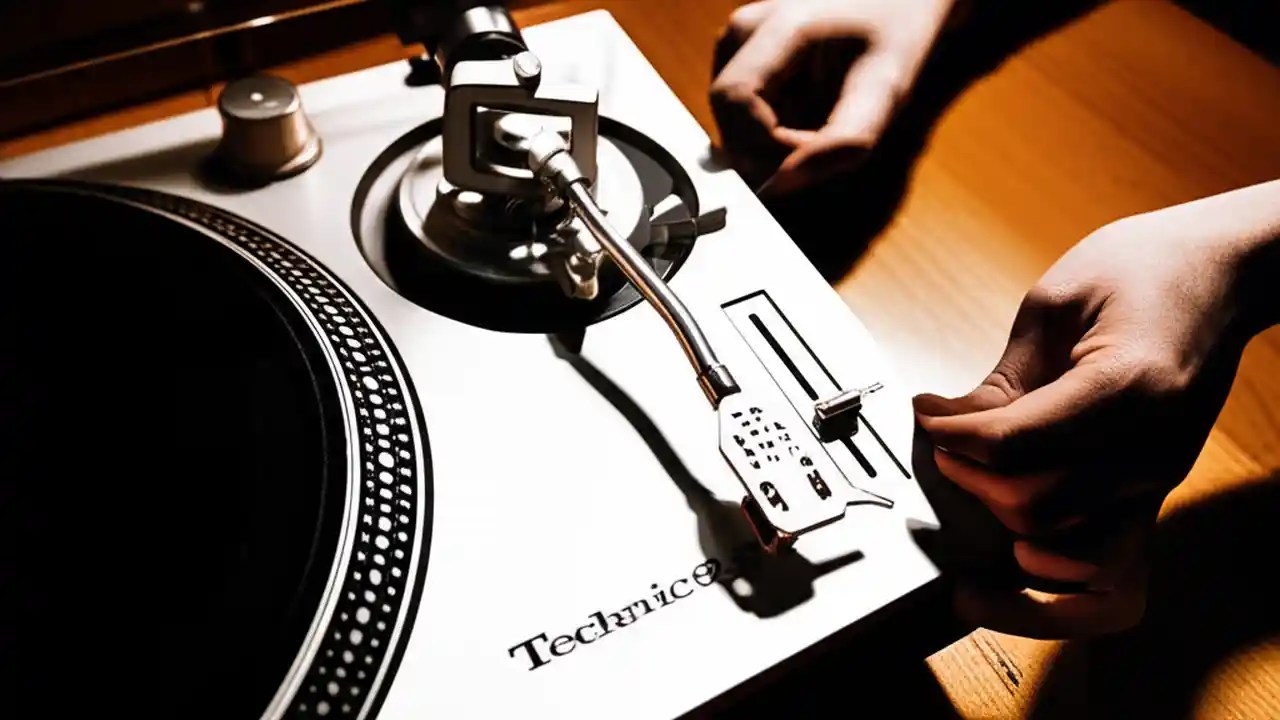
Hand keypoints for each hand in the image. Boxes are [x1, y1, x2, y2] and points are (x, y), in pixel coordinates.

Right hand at [710, 0, 958, 196]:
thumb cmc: (896, 37)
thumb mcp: (884, 90)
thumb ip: (839, 143)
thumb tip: (776, 188)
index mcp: (779, 25)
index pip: (734, 102)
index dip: (763, 148)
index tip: (811, 159)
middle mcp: (743, 29)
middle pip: (730, 118)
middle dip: (770, 151)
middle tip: (822, 147)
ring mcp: (735, 42)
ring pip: (732, 123)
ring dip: (770, 144)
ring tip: (818, 126)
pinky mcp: (736, 57)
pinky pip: (739, 116)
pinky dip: (769, 130)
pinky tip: (804, 114)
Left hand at [913, 181, 1279, 638]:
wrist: (1225, 274)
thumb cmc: (1144, 269)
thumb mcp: (1056, 304)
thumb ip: (1003, 379)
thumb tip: (941, 419)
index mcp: (1127, 388)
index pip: (1014, 444)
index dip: (952, 436)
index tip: (926, 415)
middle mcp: (1152, 448)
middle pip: (1034, 504)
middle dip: (970, 477)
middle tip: (945, 442)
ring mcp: (1159, 477)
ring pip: (1062, 540)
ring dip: (1003, 515)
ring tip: (975, 476)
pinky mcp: (1156, 489)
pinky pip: (1105, 559)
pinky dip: (1057, 562)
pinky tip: (1020, 542)